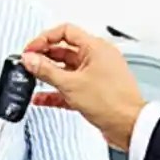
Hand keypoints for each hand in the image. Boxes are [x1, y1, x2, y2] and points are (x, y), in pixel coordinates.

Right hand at [20, 23, 146, 150]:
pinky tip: (42, 98)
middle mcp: (97, 58)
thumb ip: (46, 71)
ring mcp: (96, 75)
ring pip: (67, 70)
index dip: (45, 38)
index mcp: (96, 47)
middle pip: (64, 50)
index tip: (31, 50)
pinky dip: (57, 91)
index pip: (66, 32)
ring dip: (49, 75)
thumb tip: (30, 59)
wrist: (130, 127)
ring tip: (32, 79)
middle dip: (44, 57)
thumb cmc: (113, 102)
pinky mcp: (95, 92)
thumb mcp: (71, 84)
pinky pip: (71, 87)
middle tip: (29, 64)